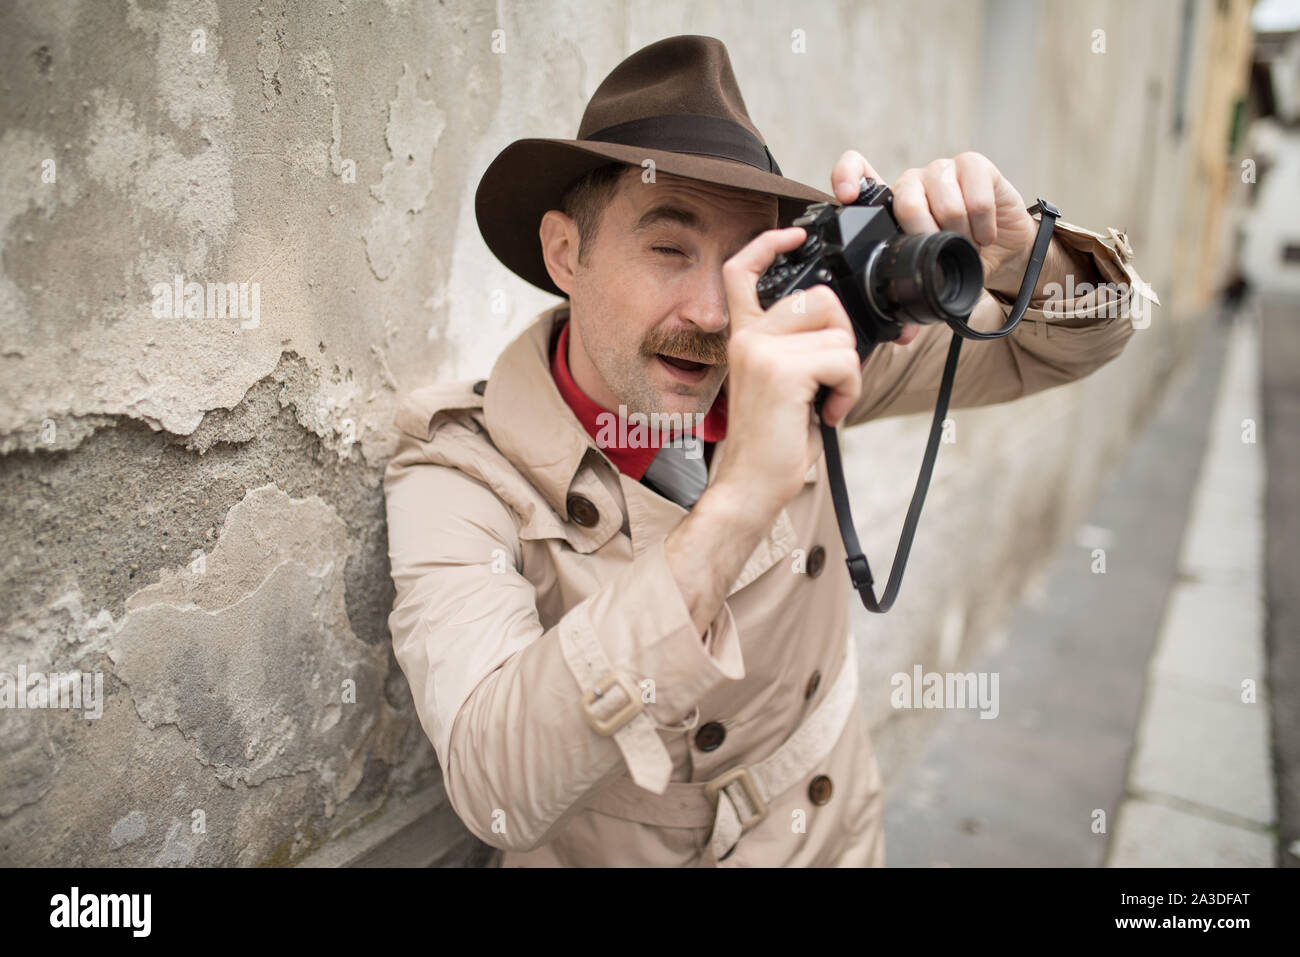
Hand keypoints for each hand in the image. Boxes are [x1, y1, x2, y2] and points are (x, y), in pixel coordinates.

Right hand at [715, 226, 862, 518]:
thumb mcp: (782, 384)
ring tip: (829, 400)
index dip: (768, 245)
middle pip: (819, 298)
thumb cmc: (770, 443)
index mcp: (743, 336)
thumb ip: (799, 348)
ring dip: (848, 370)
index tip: (793, 236)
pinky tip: (829, 412)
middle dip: (843, 338)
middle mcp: (747, 337)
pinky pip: (842, 359)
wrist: (749, 487)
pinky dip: (849, 388)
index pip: (741, 272)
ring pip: (838, 332)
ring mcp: (761, 351)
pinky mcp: (782, 371)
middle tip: (832, 379)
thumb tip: (841, 329)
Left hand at [830, 150, 1038, 335]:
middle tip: (944, 250)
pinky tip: (984, 234)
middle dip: (928, 236)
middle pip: (907, 200)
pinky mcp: (975, 166)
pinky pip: (976, 196)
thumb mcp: (931, 279)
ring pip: (945, 202)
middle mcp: (913, 183)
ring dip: (961, 233)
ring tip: (968, 244)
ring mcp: (942, 171)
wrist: (1006, 249)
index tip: (847, 196)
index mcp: (892, 205)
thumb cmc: (961, 258)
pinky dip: (982, 224)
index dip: (849, 176)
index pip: (858, 169)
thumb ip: (911, 303)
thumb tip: (901, 337)